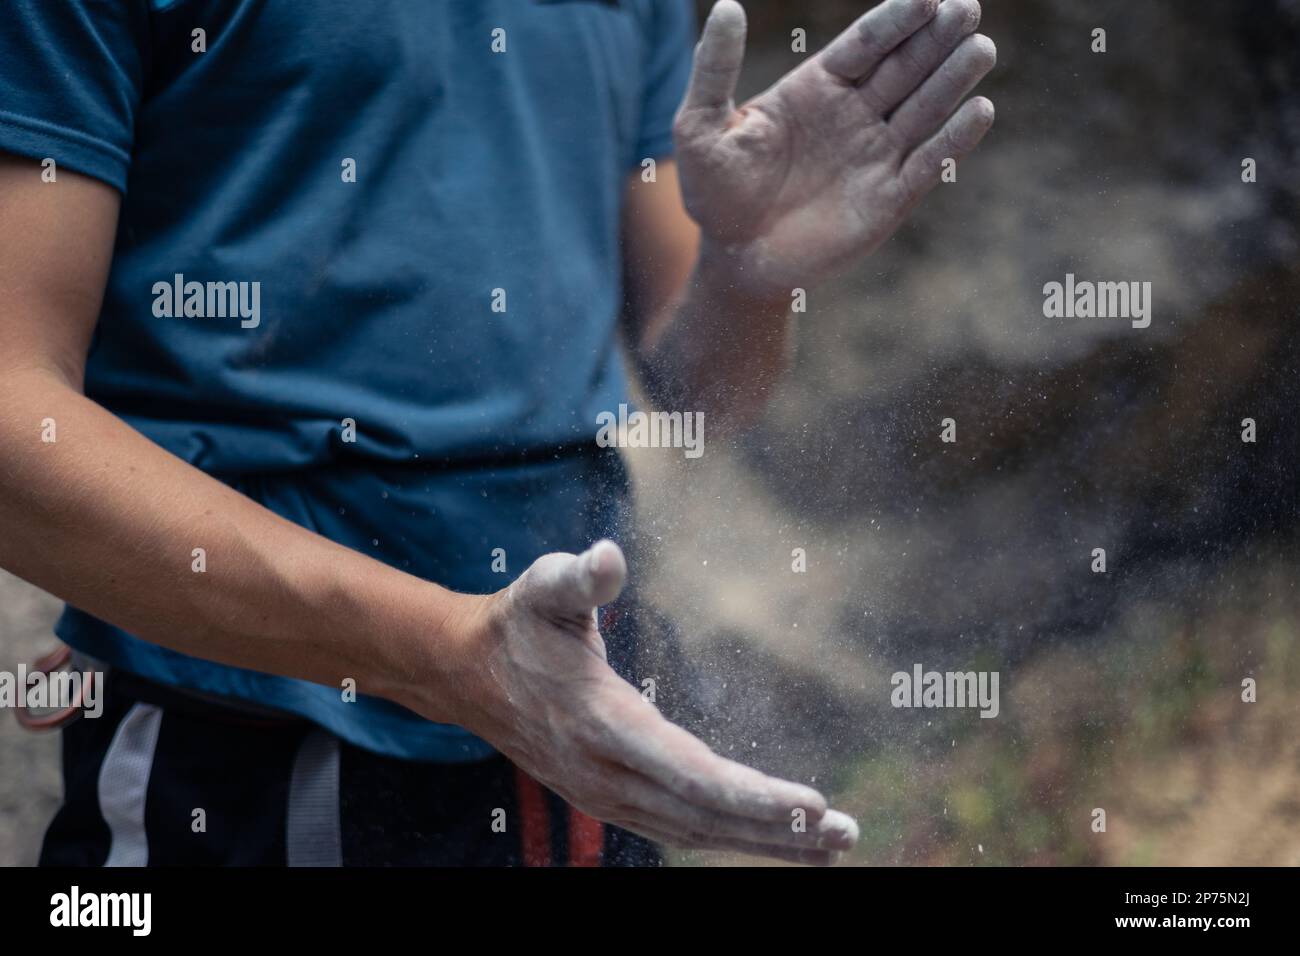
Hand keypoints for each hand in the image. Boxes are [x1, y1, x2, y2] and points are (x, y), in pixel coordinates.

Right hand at [453, 540, 858, 864]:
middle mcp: (605, 773)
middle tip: (844, 833)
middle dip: (776, 828)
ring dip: (762, 841)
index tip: (810, 802)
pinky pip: (678, 829)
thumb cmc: (517, 624)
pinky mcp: (608, 800)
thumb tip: (609, 556)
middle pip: (702, 815)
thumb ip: (581, 575)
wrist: (466, 675)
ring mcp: (604, 795)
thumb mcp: (543, 586)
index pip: (688, 772)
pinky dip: (728, 836)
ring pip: (693, 832)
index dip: (751, 794)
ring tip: (828, 845)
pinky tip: (769, 837)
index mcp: (601, 722)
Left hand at [674, 0, 995, 292]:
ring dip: (952, 79)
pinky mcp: (889, 199)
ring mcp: (876, 154)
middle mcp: (856, 113)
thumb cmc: (714, 191)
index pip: (866, 43)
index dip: (896, 18)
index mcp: (819, 87)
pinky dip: (954, 140)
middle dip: (937, 37)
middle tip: (967, 7)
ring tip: (979, 48)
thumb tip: (726, 7)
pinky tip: (980, 110)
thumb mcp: (700, 127)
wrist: (733, 258)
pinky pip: (928, 164)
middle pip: (905, 66)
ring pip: (924, 108)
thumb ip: (714, 69)